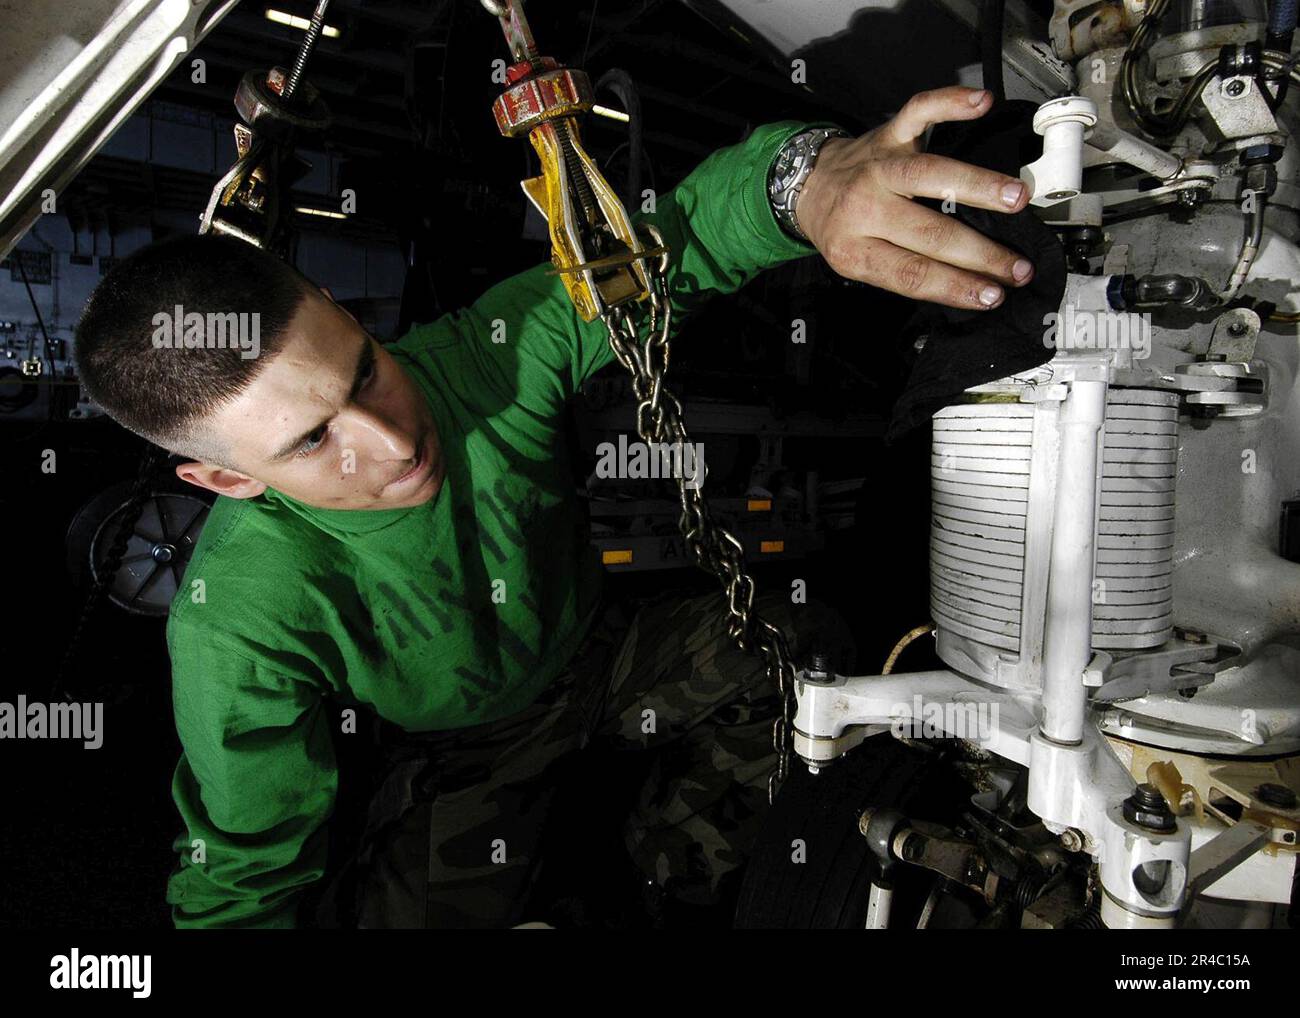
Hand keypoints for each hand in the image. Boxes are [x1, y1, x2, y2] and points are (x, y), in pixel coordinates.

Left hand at [795, 87, 1034, 310]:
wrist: (808, 184)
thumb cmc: (842, 228)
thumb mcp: (859, 262)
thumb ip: (902, 273)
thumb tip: (968, 286)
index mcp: (855, 249)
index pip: (911, 273)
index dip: (954, 286)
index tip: (993, 296)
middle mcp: (865, 206)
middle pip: (929, 232)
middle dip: (980, 254)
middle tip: (1018, 267)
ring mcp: (878, 167)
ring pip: (930, 174)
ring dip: (978, 186)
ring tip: (1016, 199)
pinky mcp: (888, 134)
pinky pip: (918, 113)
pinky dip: (949, 103)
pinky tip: (981, 102)